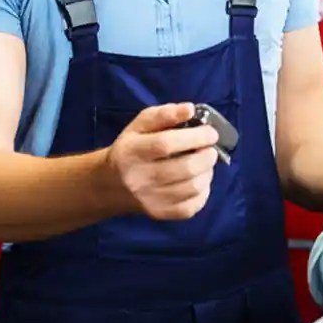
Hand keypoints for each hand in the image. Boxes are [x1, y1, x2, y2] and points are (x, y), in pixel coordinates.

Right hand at [104, 103, 220, 219]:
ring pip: (191, 188)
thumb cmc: (132, 148)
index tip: (210, 133)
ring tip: (205, 163)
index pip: (165, 144)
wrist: (111, 185)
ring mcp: (150, 199)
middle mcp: (139, 178)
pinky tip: (199, 181)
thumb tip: (189, 109)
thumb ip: (164, 114)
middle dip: (206, 156)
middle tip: (211, 149)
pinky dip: (203, 192)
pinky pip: (191, 207)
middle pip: (184, 169)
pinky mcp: (159, 213)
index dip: (194, 137)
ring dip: (207, 173)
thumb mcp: (140, 125)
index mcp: (132, 151)